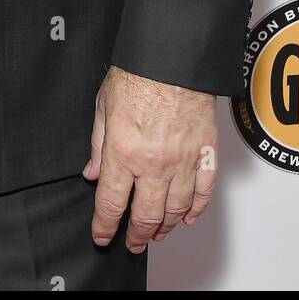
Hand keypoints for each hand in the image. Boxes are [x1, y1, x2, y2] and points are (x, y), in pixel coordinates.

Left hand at [83, 65, 216, 253]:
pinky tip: (188, 217)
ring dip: (165, 227)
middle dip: (136, 234)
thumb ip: (98, 145)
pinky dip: (196, 210)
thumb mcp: (104, 106)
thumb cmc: (138, 73)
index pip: (111, 203)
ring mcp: (183, 161)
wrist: (174, 56)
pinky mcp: (205, 154)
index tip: (102, 236)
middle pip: (146, 215)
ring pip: (176, 210)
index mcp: (124, 152)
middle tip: (132, 243)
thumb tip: (93, 173)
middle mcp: (154, 163)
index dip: (105, 226)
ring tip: (157, 234)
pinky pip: (203, 192)